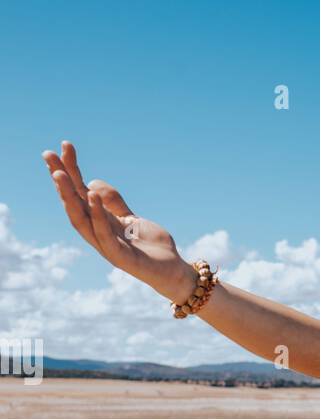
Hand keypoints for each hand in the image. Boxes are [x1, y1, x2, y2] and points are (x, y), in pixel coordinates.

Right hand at [41, 141, 196, 303]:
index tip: (64, 147)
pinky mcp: (121, 257)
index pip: (79, 195)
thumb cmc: (150, 246)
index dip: (70, 172)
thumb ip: (113, 202)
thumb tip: (91, 184)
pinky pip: (104, 234)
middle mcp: (98, 234)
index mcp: (99, 223)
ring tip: (60, 173)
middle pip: (73, 204)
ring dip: (69, 196)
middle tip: (47, 154)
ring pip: (81, 219)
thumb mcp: (130, 218)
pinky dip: (97, 215)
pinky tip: (91, 195)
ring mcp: (107, 246)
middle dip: (60, 180)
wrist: (172, 272)